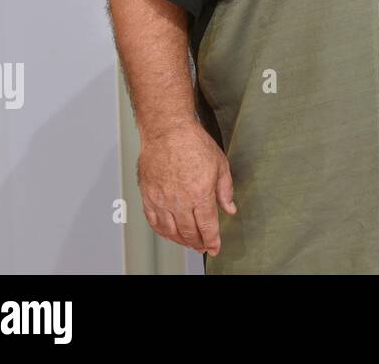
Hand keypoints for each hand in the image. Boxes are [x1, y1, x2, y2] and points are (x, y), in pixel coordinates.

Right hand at [137, 121, 236, 256]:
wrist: (168, 131)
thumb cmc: (193, 143)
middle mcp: (179, 200)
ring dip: (181, 240)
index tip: (215, 247)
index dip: (212, 241)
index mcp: (200, 193)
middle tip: (203, 246)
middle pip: (189, 232)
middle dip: (198, 243)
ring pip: (170, 231)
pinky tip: (169, 232)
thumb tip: (230, 208)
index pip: (208, 226)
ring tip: (188, 242)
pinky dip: (162, 232)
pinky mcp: (148, 196)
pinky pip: (154, 221)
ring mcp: (162, 200)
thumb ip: (225, 190)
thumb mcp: (220, 164)